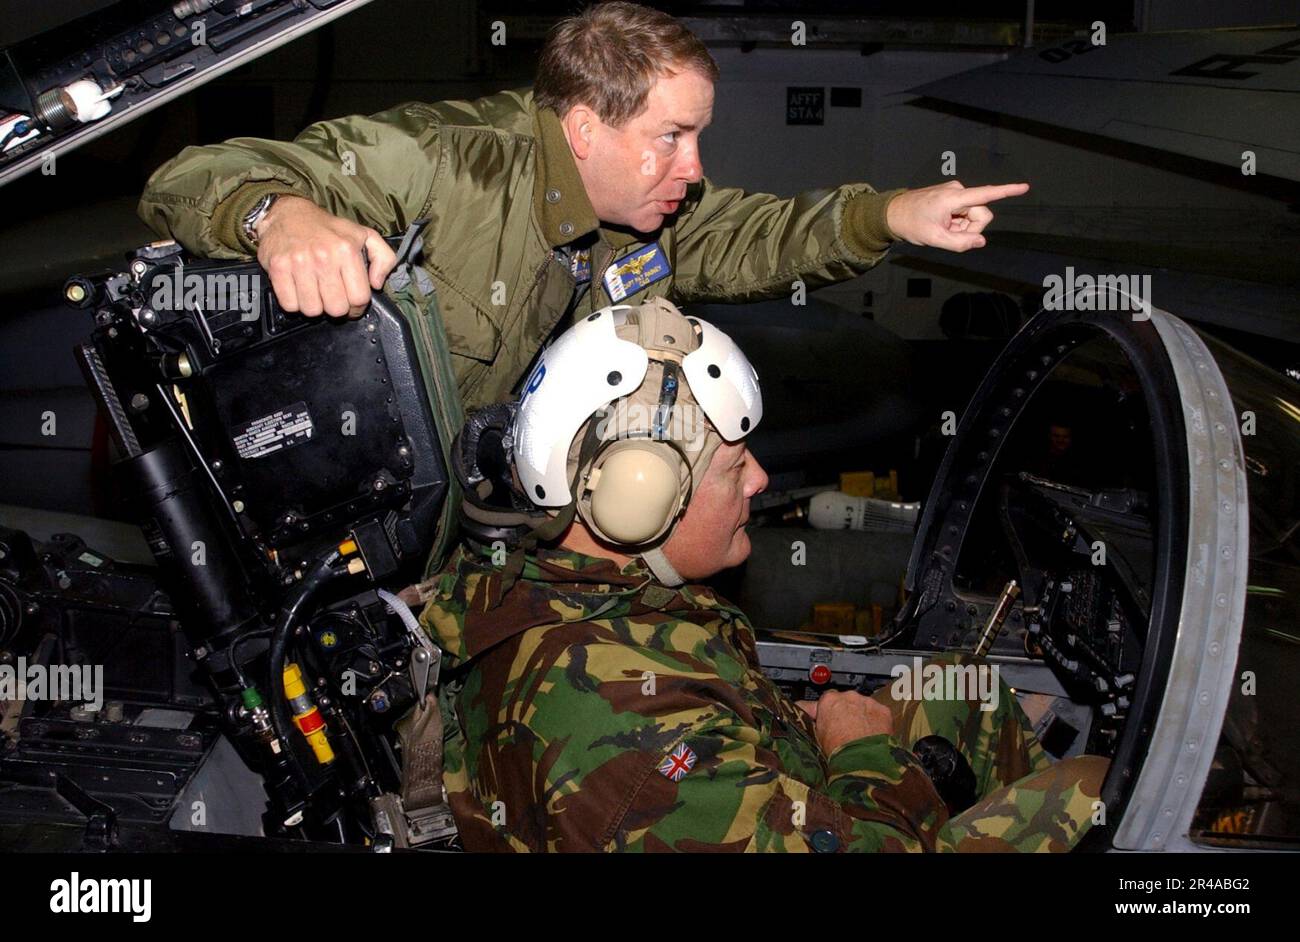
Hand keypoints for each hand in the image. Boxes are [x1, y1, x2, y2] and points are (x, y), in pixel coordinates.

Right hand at [255, 195, 397, 317]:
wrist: (287, 213)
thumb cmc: (327, 228)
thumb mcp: (364, 235)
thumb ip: (384, 258)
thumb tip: (377, 284)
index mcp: (346, 250)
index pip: (359, 298)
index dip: (357, 307)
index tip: (352, 304)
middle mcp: (324, 257)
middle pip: (336, 309)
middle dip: (336, 308)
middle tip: (331, 297)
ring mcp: (299, 263)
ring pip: (312, 310)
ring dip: (314, 306)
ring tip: (314, 292)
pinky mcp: (278, 268)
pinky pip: (289, 305)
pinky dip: (294, 303)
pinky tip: (298, 290)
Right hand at [804, 689, 893, 756]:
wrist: (862, 761)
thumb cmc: (837, 751)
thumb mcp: (815, 736)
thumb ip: (812, 722)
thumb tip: (807, 717)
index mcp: (829, 701)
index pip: (822, 702)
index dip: (822, 713)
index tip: (823, 719)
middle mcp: (848, 697)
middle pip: (844, 702)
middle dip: (844, 713)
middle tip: (844, 731)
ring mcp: (867, 702)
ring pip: (862, 707)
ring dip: (860, 717)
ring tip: (860, 736)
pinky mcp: (883, 711)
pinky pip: (878, 714)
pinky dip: (876, 722)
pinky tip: (873, 735)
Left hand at [885, 180, 1028, 252]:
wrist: (892, 213)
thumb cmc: (911, 224)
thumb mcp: (935, 239)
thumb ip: (960, 243)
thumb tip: (981, 241)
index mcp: (954, 197)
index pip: (986, 194)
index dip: (1007, 191)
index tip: (1025, 187)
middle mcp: (958, 191)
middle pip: (981, 214)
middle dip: (970, 228)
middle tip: (949, 234)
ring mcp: (954, 193)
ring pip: (973, 216)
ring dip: (962, 227)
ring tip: (942, 228)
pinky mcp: (952, 197)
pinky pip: (963, 213)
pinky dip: (956, 223)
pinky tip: (941, 224)